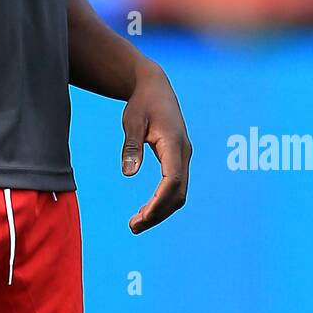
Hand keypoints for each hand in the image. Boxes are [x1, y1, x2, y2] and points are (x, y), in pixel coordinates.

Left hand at [121, 57, 191, 233]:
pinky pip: (174, 185)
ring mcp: (183, 156)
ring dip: (160, 210)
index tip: (141, 217)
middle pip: (177, 192)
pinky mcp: (178, 158)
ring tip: (136, 223)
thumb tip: (128, 174)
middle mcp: (183, 153)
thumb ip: (131, 147)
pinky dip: (162, 200)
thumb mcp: (132, 121)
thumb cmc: (141, 102)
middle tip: (133, 227)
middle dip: (158, 213)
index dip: (159, 202)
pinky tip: (147, 209)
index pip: (172, 180)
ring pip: (178, 192)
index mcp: (174, 144)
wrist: (154, 86)